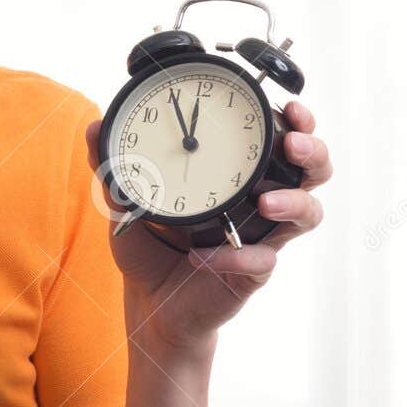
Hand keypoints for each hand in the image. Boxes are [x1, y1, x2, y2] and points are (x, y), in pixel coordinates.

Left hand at [85, 100, 331, 354]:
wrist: (149, 299)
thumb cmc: (149, 243)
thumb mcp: (128, 200)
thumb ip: (113, 167)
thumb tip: (94, 127)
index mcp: (238, 173)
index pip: (279, 138)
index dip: (297, 121)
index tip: (290, 106)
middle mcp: (261, 199)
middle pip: (312, 170)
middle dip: (313, 152)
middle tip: (294, 144)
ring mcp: (263, 236)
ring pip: (307, 213)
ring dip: (293, 202)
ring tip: (265, 201)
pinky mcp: (254, 271)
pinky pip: (260, 261)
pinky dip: (235, 256)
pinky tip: (203, 257)